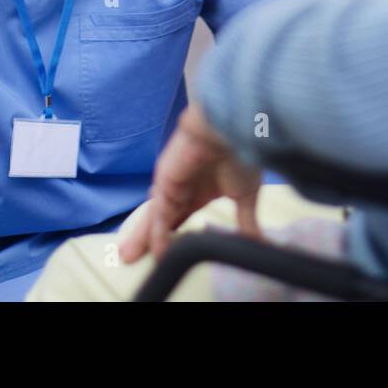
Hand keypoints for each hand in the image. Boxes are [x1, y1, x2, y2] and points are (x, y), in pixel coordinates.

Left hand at [118, 102, 261, 263]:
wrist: (231, 130)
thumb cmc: (241, 154)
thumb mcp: (246, 195)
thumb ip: (247, 222)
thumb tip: (259, 244)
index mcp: (202, 189)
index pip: (183, 216)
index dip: (175, 234)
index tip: (168, 252)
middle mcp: (184, 188)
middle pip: (163, 218)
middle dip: (149, 237)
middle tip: (134, 257)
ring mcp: (173, 185)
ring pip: (156, 217)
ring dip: (143, 237)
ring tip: (128, 257)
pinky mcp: (166, 183)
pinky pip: (159, 214)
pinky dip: (157, 234)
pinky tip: (156, 252)